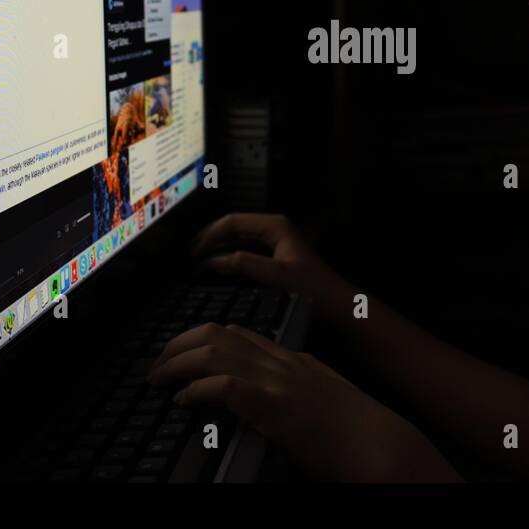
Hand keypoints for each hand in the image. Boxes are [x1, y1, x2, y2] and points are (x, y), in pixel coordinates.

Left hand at [147, 322, 460, 481]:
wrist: (382, 446)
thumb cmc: (358, 433)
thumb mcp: (322, 400)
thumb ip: (295, 390)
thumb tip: (264, 400)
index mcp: (294, 361)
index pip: (238, 334)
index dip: (200, 339)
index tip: (178, 353)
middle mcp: (283, 364)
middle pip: (219, 334)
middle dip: (179, 345)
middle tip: (156, 366)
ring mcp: (280, 382)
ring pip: (215, 352)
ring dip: (177, 364)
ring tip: (158, 379)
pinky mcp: (277, 408)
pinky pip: (226, 386)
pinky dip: (198, 388)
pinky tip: (183, 399)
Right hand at [191, 213, 348, 318]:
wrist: (338, 307)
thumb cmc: (316, 291)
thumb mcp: (277, 276)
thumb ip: (245, 265)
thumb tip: (214, 261)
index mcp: (275, 226)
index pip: (232, 221)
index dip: (209, 235)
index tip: (193, 251)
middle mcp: (274, 230)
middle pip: (232, 227)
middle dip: (210, 239)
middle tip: (189, 255)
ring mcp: (275, 243)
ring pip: (237, 239)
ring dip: (218, 248)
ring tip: (198, 261)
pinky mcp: (275, 258)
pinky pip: (245, 251)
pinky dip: (229, 258)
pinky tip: (219, 270)